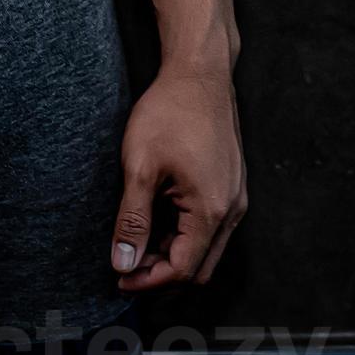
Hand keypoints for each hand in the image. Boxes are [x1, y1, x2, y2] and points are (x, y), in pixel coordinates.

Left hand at [111, 66, 246, 291]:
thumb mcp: (140, 168)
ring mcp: (236, 197)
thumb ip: (132, 221)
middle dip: (162, 276)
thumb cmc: (170, 112)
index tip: (119, 278)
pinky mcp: (232, 185)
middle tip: (126, 267)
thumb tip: (123, 264)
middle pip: (199, 268)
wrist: (200, 73)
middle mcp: (232, 209)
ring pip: (207, 249)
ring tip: (137, 243)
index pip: (182, 269)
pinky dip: (185, 236)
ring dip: (173, 255)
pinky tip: (158, 221)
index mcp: (211, 209)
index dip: (148, 282)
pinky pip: (212, 228)